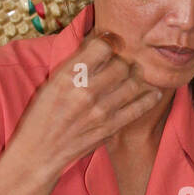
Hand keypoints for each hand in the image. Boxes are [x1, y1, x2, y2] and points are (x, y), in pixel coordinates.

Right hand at [9, 31, 164, 184]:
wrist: (40, 151)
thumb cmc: (43, 115)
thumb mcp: (52, 83)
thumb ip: (76, 65)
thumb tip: (100, 44)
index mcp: (68, 76)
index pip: (102, 46)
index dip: (110, 42)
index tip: (113, 44)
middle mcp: (86, 91)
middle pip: (121, 64)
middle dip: (124, 61)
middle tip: (124, 63)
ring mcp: (100, 110)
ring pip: (133, 83)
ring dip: (137, 76)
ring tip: (136, 74)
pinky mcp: (110, 127)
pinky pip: (138, 108)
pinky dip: (149, 98)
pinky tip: (153, 93)